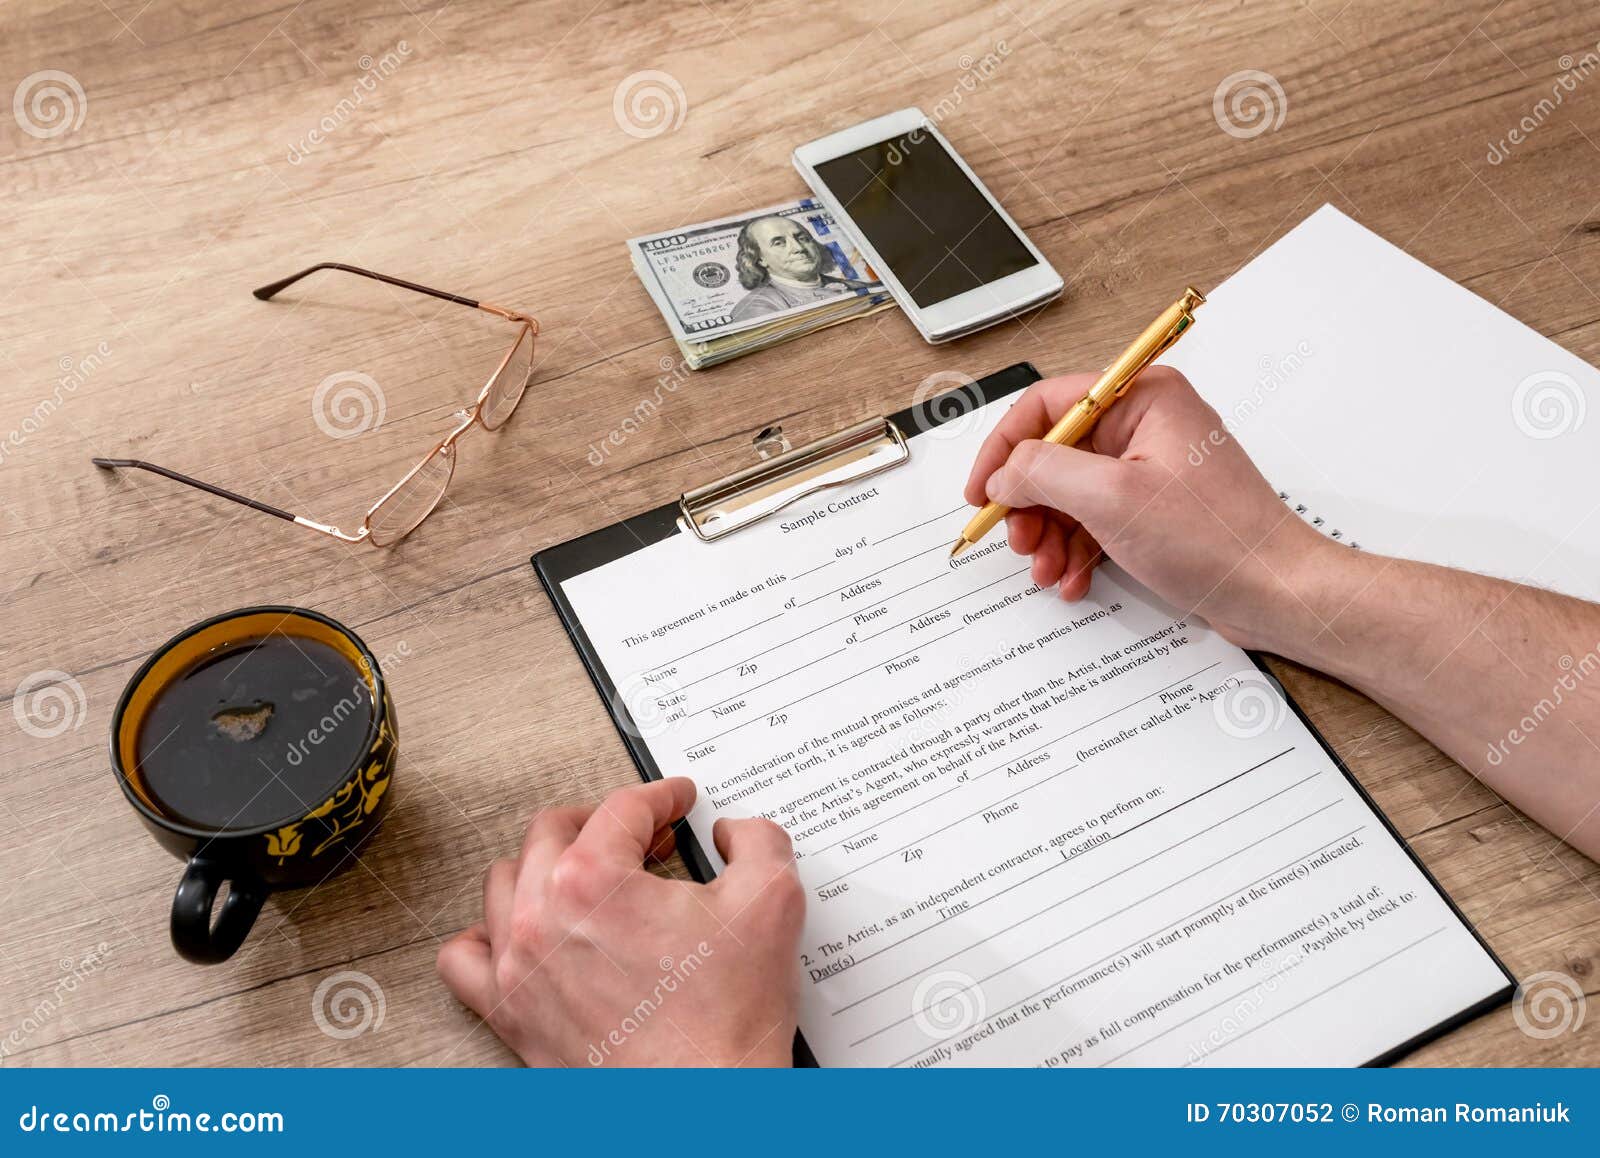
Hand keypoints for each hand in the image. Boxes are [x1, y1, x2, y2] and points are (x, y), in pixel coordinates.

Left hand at [436, 777, 803, 1066]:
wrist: (707, 1105)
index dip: (660, 795)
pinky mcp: (510, 1014)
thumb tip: (734, 833)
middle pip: (553, 831)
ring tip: (590, 874)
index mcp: (593, 881)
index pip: (622, 807)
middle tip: (645, 835)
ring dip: (548, 866)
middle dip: (605, 822)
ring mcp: (518, 969)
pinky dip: (489, 935)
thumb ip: (756, 840)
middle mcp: (541, 919)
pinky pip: (465, 958)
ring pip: (505, 882)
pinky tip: (527, 932)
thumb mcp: (771, 902)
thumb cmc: (725, 1022)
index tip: (676, 801)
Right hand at [964, 367, 1329, 646]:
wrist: (1276, 591)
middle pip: (1055, 452)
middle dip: (1030, 503)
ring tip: (1048, 570)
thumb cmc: (1218, 540)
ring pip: (1071, 491)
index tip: (983, 491)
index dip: (1005, 449)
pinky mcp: (1156, 504)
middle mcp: (1147, 422)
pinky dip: (1077, 548)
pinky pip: (1096, 517)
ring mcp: (1152, 464)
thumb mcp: (1112, 500)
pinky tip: (1074, 578)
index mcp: (1142, 398)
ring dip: (1050, 534)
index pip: (1047, 405)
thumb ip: (1044, 473)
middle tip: (1020, 540)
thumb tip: (1006, 472)